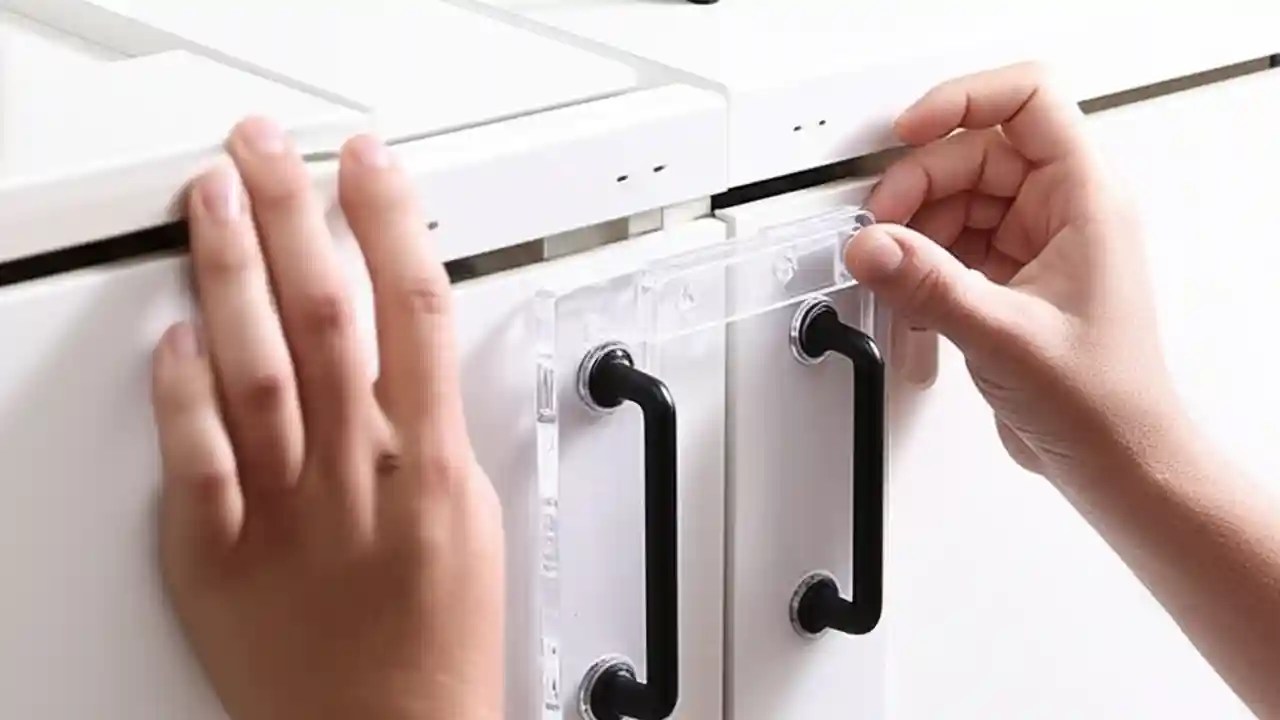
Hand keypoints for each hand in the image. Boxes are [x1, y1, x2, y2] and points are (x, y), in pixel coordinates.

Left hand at [150, 118, 502, 719]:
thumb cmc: (443, 647)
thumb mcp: (475, 519)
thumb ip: (436, 432)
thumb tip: (406, 363)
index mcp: (432, 465)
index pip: (415, 307)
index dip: (388, 220)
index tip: (367, 163)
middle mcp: (358, 476)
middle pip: (326, 314)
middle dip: (293, 213)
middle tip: (263, 149)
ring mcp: (286, 514)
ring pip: (256, 367)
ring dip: (232, 272)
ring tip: (212, 203)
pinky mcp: (221, 559)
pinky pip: (198, 462)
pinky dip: (182, 393)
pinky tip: (174, 337)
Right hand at [846, 63, 1182, 481]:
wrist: (1116, 460)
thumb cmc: (1103, 400)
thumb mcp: (1004, 335)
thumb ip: (928, 285)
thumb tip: (871, 246)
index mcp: (1084, 198)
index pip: (1028, 101)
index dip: (962, 101)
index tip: (910, 131)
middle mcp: (1062, 211)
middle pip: (973, 155)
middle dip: (918, 187)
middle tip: (881, 230)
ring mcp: (1036, 244)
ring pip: (956, 202)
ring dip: (915, 233)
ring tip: (892, 273)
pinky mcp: (1012, 278)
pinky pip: (953, 246)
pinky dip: (922, 267)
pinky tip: (911, 302)